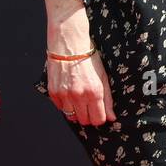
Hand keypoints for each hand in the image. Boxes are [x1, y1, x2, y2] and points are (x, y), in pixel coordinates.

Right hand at [42, 0, 115, 125]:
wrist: (69, 45)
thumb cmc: (89, 58)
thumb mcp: (104, 77)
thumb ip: (108, 99)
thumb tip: (112, 117)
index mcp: (94, 92)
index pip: (98, 119)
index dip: (100, 117)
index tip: (100, 113)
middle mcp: (79, 96)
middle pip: (84, 121)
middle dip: (88, 116)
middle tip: (90, 105)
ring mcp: (65, 95)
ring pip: (71, 117)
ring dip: (76, 111)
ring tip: (80, 98)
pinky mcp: (53, 93)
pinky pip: (61, 108)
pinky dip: (66, 104)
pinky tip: (70, 93)